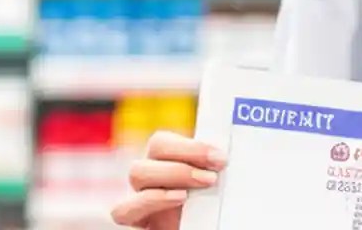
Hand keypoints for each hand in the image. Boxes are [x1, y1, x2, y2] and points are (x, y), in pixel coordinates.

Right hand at [110, 131, 226, 228]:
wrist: (210, 226)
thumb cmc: (217, 216)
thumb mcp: (221, 194)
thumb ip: (222, 175)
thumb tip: (238, 159)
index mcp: (171, 161)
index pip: (166, 141)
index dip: (191, 145)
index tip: (221, 158)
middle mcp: (153, 175)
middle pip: (154, 148)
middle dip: (186, 157)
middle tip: (214, 175)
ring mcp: (142, 197)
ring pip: (138, 171)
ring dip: (171, 174)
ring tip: (201, 187)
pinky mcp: (138, 222)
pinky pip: (124, 209)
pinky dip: (150, 200)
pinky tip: (178, 200)